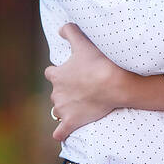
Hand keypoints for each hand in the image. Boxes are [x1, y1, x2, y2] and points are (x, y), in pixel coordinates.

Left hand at [45, 23, 125, 140]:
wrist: (113, 84)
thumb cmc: (98, 62)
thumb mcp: (83, 42)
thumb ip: (70, 31)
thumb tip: (61, 29)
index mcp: (57, 75)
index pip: (51, 73)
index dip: (60, 73)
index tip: (71, 73)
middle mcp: (56, 93)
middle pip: (56, 93)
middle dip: (65, 92)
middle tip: (81, 89)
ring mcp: (63, 109)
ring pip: (58, 111)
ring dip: (65, 109)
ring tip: (80, 106)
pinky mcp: (72, 122)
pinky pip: (60, 132)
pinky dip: (61, 133)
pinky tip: (62, 134)